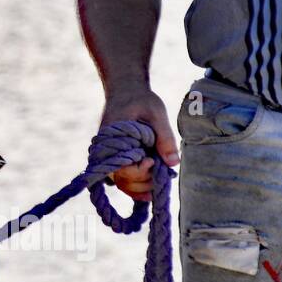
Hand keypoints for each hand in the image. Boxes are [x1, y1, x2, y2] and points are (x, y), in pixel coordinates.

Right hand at [99, 87, 179, 201]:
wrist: (125, 90)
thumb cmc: (140, 98)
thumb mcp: (156, 113)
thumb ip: (165, 137)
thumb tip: (174, 163)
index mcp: (113, 139)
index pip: (123, 167)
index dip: (140, 171)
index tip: (152, 161)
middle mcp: (106, 150)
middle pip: (122, 179)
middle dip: (143, 181)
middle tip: (160, 172)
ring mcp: (109, 155)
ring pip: (121, 182)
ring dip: (139, 187)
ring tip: (158, 185)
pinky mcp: (114, 157)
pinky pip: (121, 177)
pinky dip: (134, 186)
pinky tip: (148, 191)